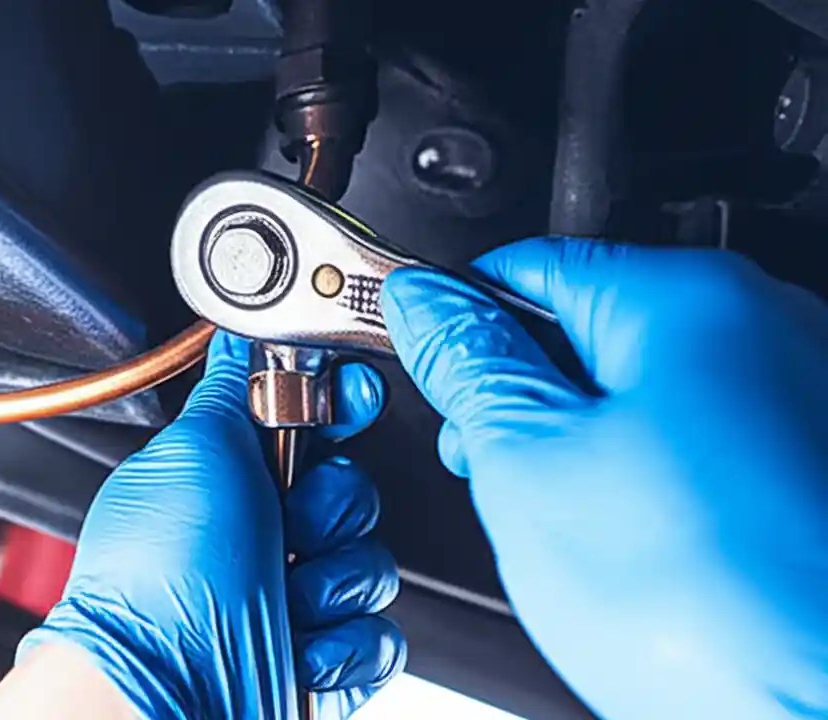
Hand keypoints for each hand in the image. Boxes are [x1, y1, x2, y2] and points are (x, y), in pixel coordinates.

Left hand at [19, 333, 403, 718]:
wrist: (161, 694)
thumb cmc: (159, 580)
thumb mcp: (192, 453)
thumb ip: (229, 389)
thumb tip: (237, 335)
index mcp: (232, 479)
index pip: (312, 424)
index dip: (340, 408)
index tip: (349, 402)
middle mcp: (265, 537)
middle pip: (355, 491)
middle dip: (330, 511)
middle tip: (285, 530)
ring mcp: (296, 602)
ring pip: (375, 565)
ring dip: (334, 585)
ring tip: (282, 601)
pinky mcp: (326, 664)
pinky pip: (383, 636)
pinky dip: (345, 647)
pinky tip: (301, 651)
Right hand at [383, 238, 827, 719]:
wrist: (822, 713)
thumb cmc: (713, 608)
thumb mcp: (528, 462)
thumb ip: (467, 364)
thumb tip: (424, 303)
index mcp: (690, 300)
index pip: (524, 266)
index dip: (455, 323)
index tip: (428, 369)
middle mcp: (765, 330)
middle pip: (582, 332)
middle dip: (517, 400)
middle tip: (497, 472)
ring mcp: (796, 402)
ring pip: (632, 399)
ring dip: (575, 452)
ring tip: (578, 531)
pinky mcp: (802, 471)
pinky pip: (688, 451)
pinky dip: (642, 488)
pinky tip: (636, 549)